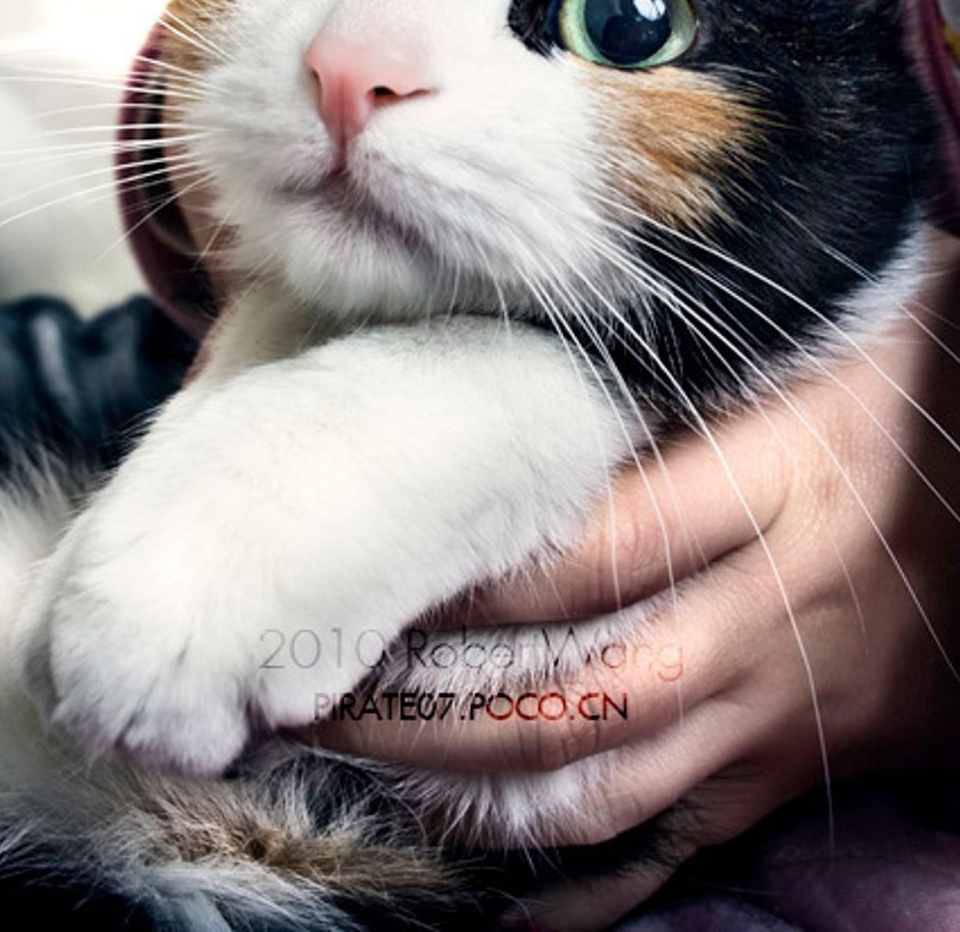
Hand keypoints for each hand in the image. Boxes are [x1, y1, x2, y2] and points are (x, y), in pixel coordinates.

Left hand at [316, 236, 959, 930]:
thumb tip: (505, 334)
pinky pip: (679, 841)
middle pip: (584, 690)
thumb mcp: (808, 330)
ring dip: (473, 794)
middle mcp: (782, 605)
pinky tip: (487, 886)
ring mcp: (790, 705)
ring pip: (615, 783)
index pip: (598, 549)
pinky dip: (579, 879)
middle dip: (427, 711)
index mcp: (785, 476)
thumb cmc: (896, 376)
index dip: (468, 579)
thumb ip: (671, 343)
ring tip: (358, 763)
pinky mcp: (795, 763)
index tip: (356, 570)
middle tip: (308, 686)